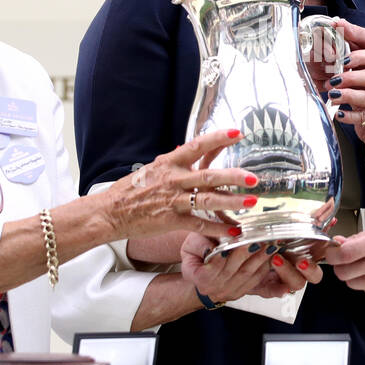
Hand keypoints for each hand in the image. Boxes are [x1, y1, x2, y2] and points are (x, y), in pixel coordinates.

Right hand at [103, 128, 257, 242]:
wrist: (110, 212)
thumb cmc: (131, 190)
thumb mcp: (153, 169)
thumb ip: (174, 162)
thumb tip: (189, 150)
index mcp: (169, 163)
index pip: (197, 146)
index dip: (217, 139)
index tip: (237, 133)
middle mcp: (173, 179)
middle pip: (208, 175)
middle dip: (233, 176)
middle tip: (254, 178)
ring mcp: (173, 201)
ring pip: (207, 200)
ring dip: (231, 201)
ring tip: (251, 201)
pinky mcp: (171, 220)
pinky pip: (199, 225)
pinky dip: (217, 229)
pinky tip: (234, 231)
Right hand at [180, 234, 322, 302]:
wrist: (198, 274)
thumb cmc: (194, 256)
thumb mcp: (189, 246)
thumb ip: (200, 244)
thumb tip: (212, 245)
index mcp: (201, 278)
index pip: (218, 264)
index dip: (231, 252)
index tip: (242, 240)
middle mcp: (215, 288)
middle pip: (237, 270)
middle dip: (251, 253)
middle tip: (263, 239)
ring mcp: (230, 292)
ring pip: (249, 275)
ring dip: (263, 260)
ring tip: (272, 244)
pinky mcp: (241, 292)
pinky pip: (256, 280)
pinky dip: (265, 268)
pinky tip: (273, 255)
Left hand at [326, 223, 364, 298]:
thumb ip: (358, 238)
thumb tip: (337, 244)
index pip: (344, 254)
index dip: (332, 254)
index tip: (332, 252)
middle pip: (343, 273)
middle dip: (340, 266)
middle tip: (345, 260)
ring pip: (352, 284)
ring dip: (353, 276)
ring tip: (364, 266)